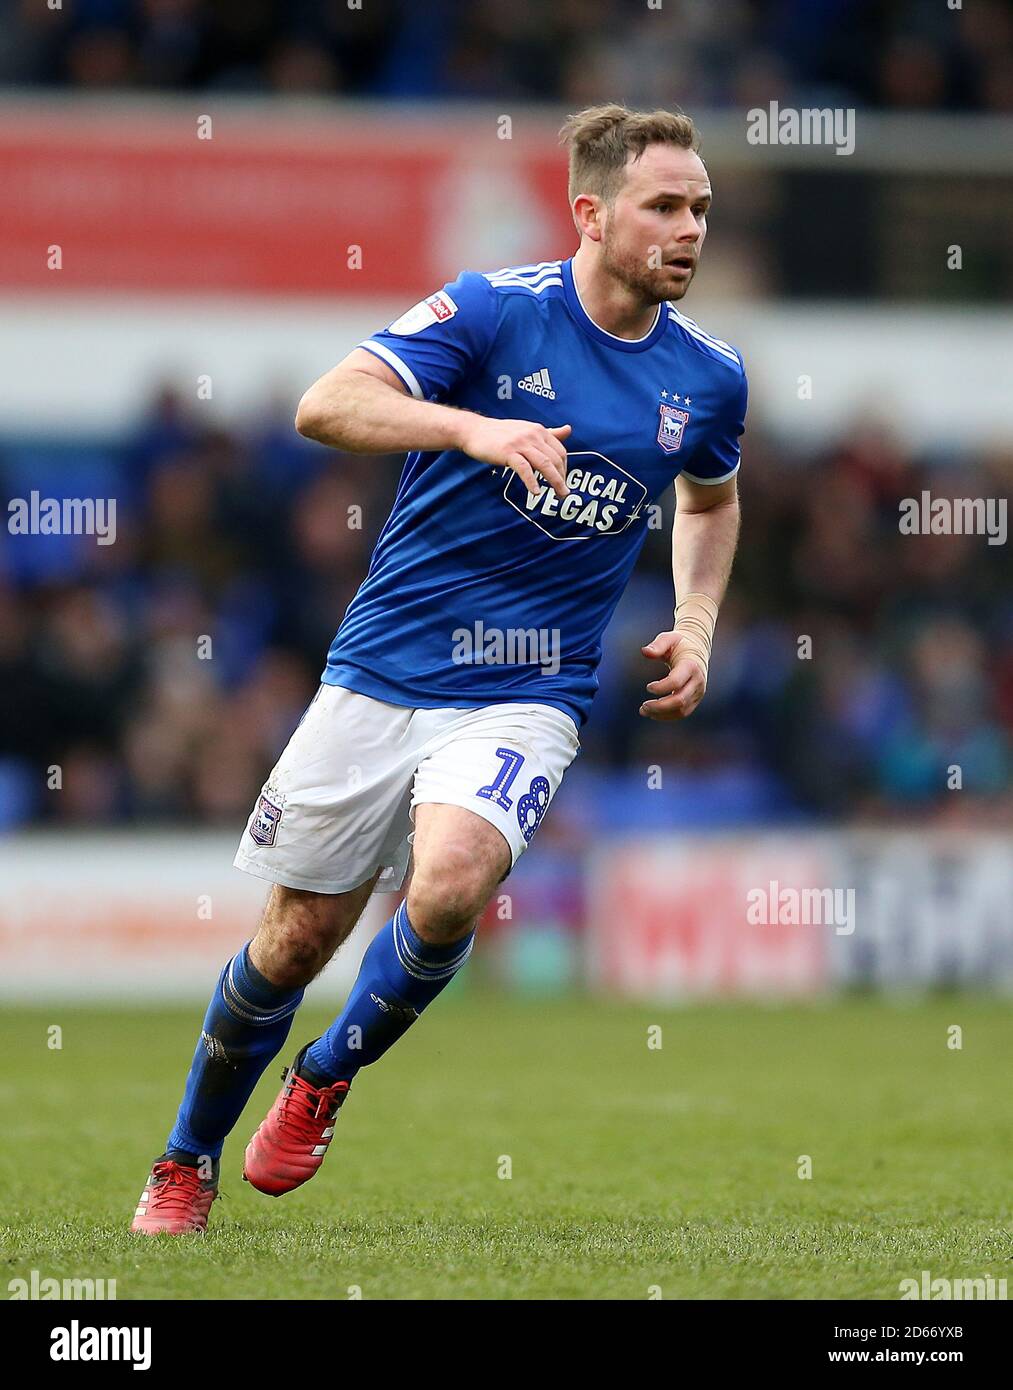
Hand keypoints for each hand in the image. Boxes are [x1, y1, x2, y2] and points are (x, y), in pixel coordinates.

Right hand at [457, 415, 571, 498]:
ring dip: (555, 481)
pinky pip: (524, 468)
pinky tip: (536, 492)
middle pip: (555, 459)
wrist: (474, 431)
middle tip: (564, 494)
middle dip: (562, 478)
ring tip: (559, 495)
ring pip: (544, 464)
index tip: (563, 480)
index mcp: (539, 430)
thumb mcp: (527, 430)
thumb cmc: (501, 433)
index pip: (560, 451)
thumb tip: (569, 430)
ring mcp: (520, 443)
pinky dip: (532, 482)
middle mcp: (533, 435)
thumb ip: (549, 433)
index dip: (565, 468)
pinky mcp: (508, 452)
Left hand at [639, 630, 706, 720]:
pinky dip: (667, 716)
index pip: (676, 682)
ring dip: (662, 714)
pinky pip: (683, 713)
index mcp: (691, 666)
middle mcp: (697, 681)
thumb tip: (645, 652)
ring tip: (644, 711)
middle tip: (643, 706)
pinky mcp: (695, 699)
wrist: (697, 649)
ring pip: (682, 710)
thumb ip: (657, 645)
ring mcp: (698, 692)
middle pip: (680, 700)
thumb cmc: (678, 643)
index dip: (661, 688)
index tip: (648, 687)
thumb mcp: (668, 638)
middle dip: (660, 706)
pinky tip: (653, 713)